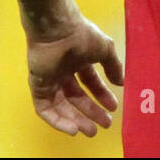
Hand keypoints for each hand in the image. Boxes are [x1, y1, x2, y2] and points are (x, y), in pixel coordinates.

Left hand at [26, 10, 123, 136]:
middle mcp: (63, 71)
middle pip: (77, 97)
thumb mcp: (105, 50)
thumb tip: (121, 83)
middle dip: (91, 111)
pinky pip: (45, 109)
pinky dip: (57, 121)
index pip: (90, 82)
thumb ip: (114, 67)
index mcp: (79, 60)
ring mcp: (50, 79)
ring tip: (90, 131)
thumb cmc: (81, 35)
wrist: (57, 29)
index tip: (114, 107)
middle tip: (105, 124)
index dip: (102, 95)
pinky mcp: (38, 87)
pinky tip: (72, 129)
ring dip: (76, 119)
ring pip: (62, 106)